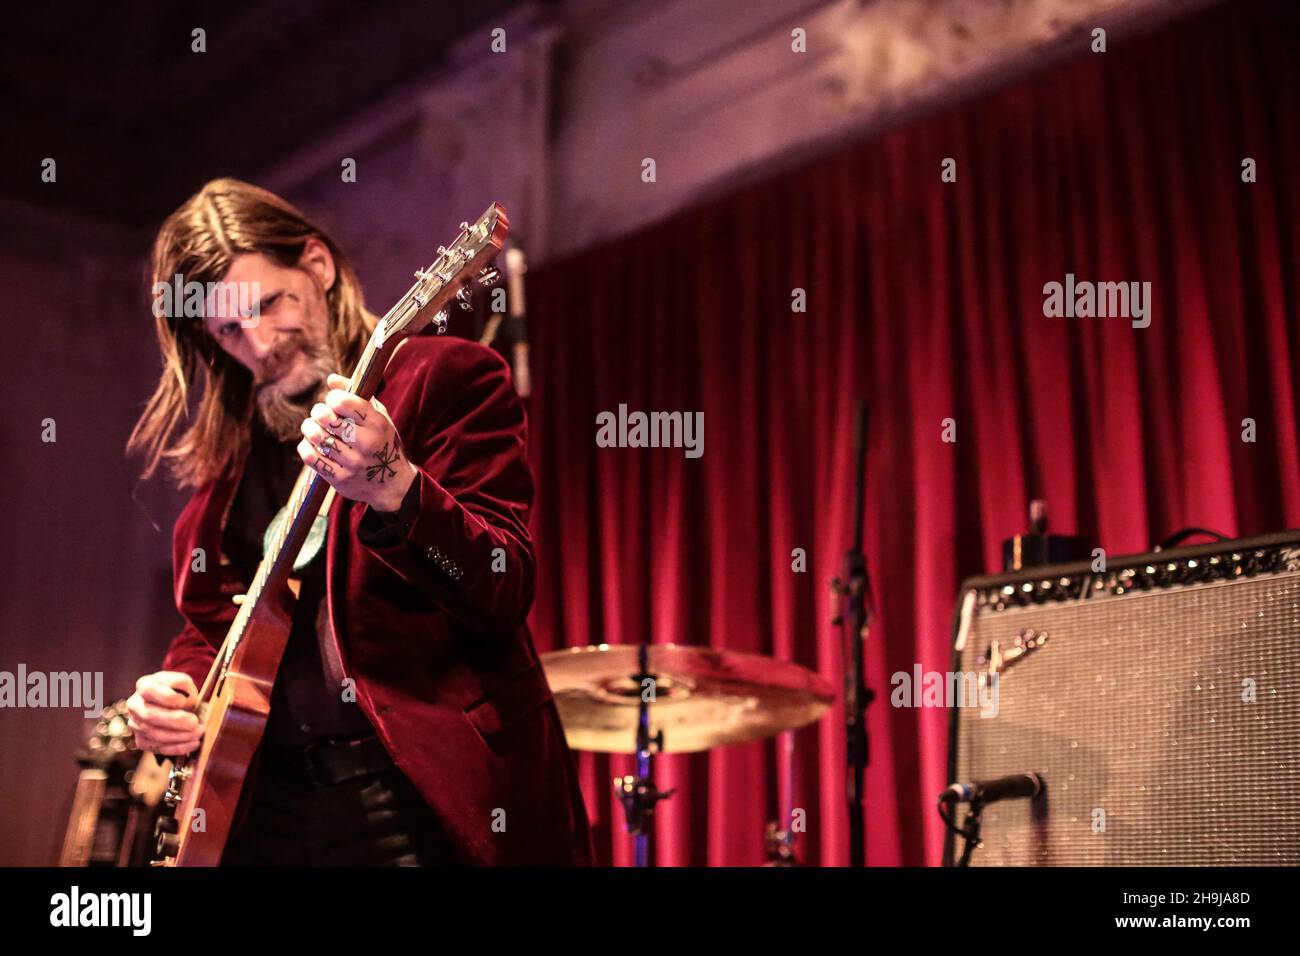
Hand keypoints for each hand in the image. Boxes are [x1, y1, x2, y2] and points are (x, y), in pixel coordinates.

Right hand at [126, 671, 202, 755]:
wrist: (176, 707)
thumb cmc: (180, 692)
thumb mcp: (184, 683)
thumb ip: (183, 686)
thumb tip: (182, 702)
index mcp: (144, 685)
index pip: (150, 691)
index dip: (168, 697)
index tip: (185, 701)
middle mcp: (135, 705)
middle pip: (150, 715)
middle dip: (175, 721)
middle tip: (194, 722)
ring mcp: (135, 724)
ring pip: (154, 734)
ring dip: (179, 736)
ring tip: (198, 733)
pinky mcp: (141, 741)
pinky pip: (158, 748)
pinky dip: (178, 747)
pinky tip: (193, 744)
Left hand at [298, 373, 417, 511]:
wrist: (392, 484)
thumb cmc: (382, 442)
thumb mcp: (378, 417)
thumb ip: (356, 396)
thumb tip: (330, 379)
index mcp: (377, 424)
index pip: (344, 402)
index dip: (333, 397)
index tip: (334, 401)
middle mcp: (366, 444)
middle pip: (326, 418)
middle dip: (318, 411)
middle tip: (321, 414)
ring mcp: (352, 463)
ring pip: (315, 436)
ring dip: (309, 427)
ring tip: (313, 427)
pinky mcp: (339, 478)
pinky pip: (310, 456)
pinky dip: (305, 446)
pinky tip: (312, 443)